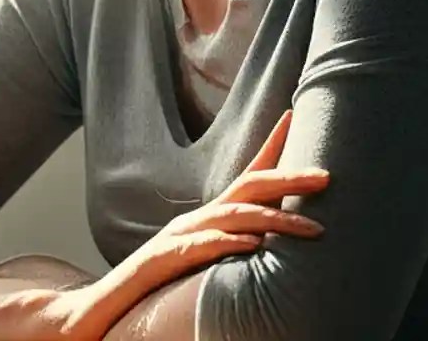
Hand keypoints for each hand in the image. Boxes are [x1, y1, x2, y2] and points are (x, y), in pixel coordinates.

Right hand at [61, 109, 329, 338]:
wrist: (100, 310)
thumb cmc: (154, 288)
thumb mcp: (201, 261)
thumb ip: (231, 246)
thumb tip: (271, 242)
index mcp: (207, 218)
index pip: (245, 176)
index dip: (271, 147)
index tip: (296, 116)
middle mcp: (194, 220)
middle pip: (246, 188)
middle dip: (288, 179)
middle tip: (327, 176)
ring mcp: (177, 238)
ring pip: (231, 219)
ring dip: (273, 220)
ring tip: (310, 227)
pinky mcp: (161, 262)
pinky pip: (197, 250)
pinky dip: (225, 245)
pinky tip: (252, 247)